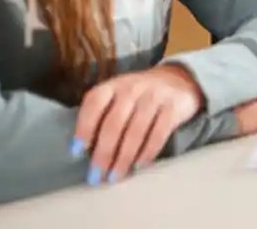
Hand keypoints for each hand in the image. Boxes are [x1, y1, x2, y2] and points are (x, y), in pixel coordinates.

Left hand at [73, 64, 203, 184]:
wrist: (178, 80)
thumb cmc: (139, 98)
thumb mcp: (118, 97)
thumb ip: (102, 117)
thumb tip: (85, 153)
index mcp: (113, 86)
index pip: (94, 103)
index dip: (84, 128)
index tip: (77, 151)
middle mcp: (133, 88)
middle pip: (114, 123)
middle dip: (103, 153)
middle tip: (97, 176)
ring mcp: (155, 96)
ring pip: (135, 131)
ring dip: (123, 158)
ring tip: (116, 176)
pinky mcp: (173, 107)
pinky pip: (158, 133)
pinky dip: (147, 152)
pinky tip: (139, 165)